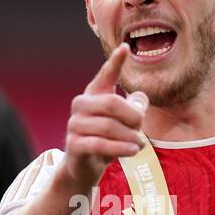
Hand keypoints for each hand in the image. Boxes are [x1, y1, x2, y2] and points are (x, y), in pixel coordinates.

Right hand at [64, 43, 148, 186]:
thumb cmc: (106, 140)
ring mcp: (75, 124)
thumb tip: (140, 98)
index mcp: (94, 95)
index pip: (105, 75)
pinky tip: (133, 151)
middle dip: (133, 117)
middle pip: (112, 103)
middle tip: (141, 129)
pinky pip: (100, 144)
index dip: (115, 62)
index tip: (125, 48)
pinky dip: (120, 148)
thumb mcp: (123, 123)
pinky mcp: (74, 145)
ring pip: (108, 126)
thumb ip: (133, 109)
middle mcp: (81, 105)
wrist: (83, 166)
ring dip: (129, 137)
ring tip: (139, 144)